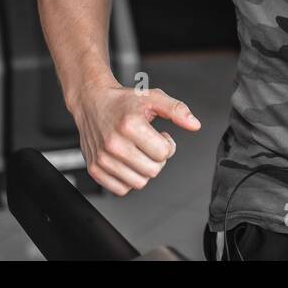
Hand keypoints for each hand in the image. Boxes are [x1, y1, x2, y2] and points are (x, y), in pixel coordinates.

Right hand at [70, 80, 201, 195]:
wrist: (92, 102)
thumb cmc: (122, 101)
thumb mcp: (153, 97)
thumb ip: (177, 110)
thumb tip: (194, 124)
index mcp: (130, 125)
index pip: (163, 153)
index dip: (168, 145)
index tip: (161, 137)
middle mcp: (114, 143)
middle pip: (153, 171)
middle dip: (158, 159)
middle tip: (151, 145)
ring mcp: (102, 158)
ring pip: (139, 183)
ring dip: (143, 170)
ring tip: (139, 152)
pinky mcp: (94, 169)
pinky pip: (121, 189)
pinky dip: (128, 179)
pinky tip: (127, 162)